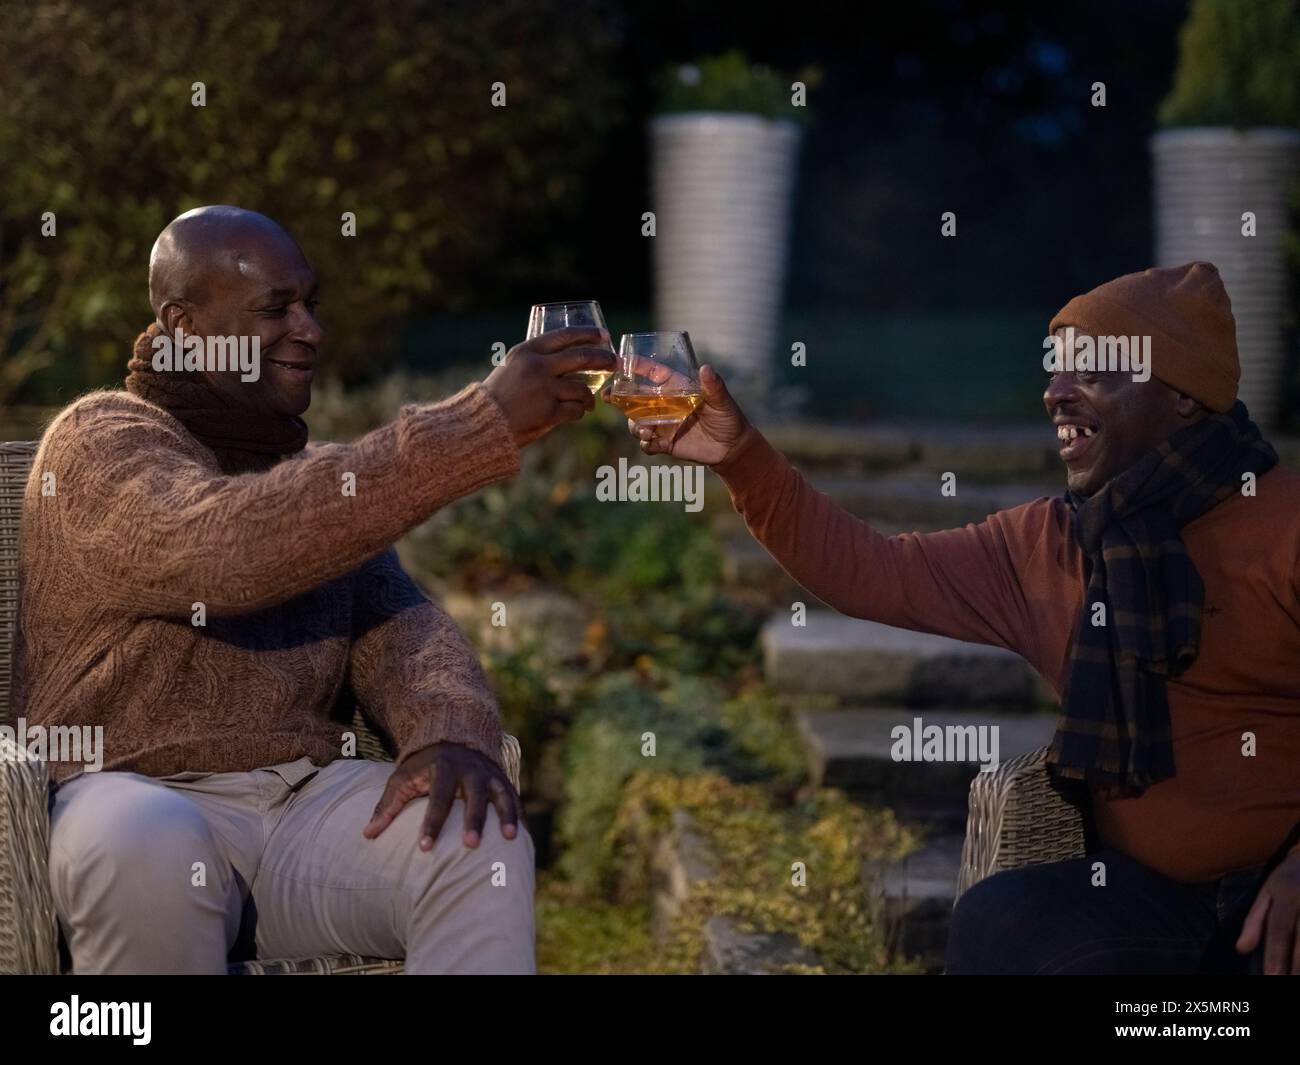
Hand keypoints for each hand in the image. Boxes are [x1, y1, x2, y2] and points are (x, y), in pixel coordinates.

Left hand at [362, 741, 520, 849]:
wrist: (453, 736)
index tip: (425, 848)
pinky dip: (518, 816)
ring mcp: (490, 773)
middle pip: (474, 796)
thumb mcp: (403, 778)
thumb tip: (367, 835)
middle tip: (470, 846)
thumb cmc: (423, 766)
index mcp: (444, 767)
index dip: (431, 823)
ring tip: (509, 839)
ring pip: (502, 795)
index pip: (438, 798)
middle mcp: (471, 768)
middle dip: (474, 820)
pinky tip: (521, 837)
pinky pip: (514, 798)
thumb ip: (388, 805)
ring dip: (506, 816)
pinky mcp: (503, 780)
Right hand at [483, 327, 615, 446]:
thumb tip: (567, 360)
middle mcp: (537, 366)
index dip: (588, 334)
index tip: (603, 336)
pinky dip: (579, 412)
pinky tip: (577, 413)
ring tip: (589, 401)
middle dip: (603, 359)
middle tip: (614, 363)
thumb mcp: (512, 367)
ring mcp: (544, 390)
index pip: (565, 335)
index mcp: (527, 351)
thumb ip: (536, 361)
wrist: (483, 423)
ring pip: (582, 388)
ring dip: (589, 396)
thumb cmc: (497, 396)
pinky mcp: (549, 412)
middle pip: (582, 357)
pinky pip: (576, 410)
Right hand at [628, 363, 748, 465]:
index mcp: (675, 388)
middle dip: (618, 397)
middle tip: (609, 397)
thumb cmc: (728, 418)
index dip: (635, 366)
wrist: (731, 448)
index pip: (652, 373)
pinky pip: (647, 443)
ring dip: (636, 426)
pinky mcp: (664, 443)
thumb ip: (714, 387)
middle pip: (634, 398)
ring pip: (636, 422)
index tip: (619, 362)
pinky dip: (647, 444)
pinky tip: (656, 444)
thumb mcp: (722, 401)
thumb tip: (706, 369)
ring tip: (646, 431)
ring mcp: (662, 424)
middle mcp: (664, 404)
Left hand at [1236, 849, 1299, 973]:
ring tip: (1297, 977)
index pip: (1279, 929)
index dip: (1276, 955)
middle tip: (1287, 982)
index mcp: (1287, 894)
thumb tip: (1241, 949)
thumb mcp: (1267, 892)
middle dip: (1296, 966)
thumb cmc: (1288, 879)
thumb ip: (1254, 921)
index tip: (1272, 977)